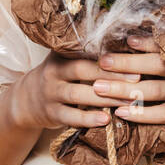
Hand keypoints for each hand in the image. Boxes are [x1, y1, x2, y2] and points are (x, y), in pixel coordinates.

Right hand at [8, 54, 134, 130]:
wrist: (27, 100)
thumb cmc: (60, 76)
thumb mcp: (67, 59)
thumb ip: (88, 53)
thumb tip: (127, 45)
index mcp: (61, 53)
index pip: (86, 50)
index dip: (109, 54)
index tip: (132, 56)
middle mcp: (53, 70)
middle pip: (83, 69)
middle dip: (111, 74)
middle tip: (137, 79)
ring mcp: (51, 92)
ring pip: (78, 94)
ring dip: (105, 98)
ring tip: (128, 101)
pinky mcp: (51, 113)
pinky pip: (71, 116)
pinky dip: (89, 118)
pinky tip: (106, 119)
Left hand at [91, 32, 164, 129]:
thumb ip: (164, 49)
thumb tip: (130, 41)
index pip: (156, 44)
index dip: (135, 43)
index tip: (113, 41)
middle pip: (150, 64)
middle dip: (123, 63)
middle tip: (99, 64)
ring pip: (150, 89)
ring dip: (123, 89)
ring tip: (99, 88)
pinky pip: (160, 113)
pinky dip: (140, 113)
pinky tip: (121, 112)